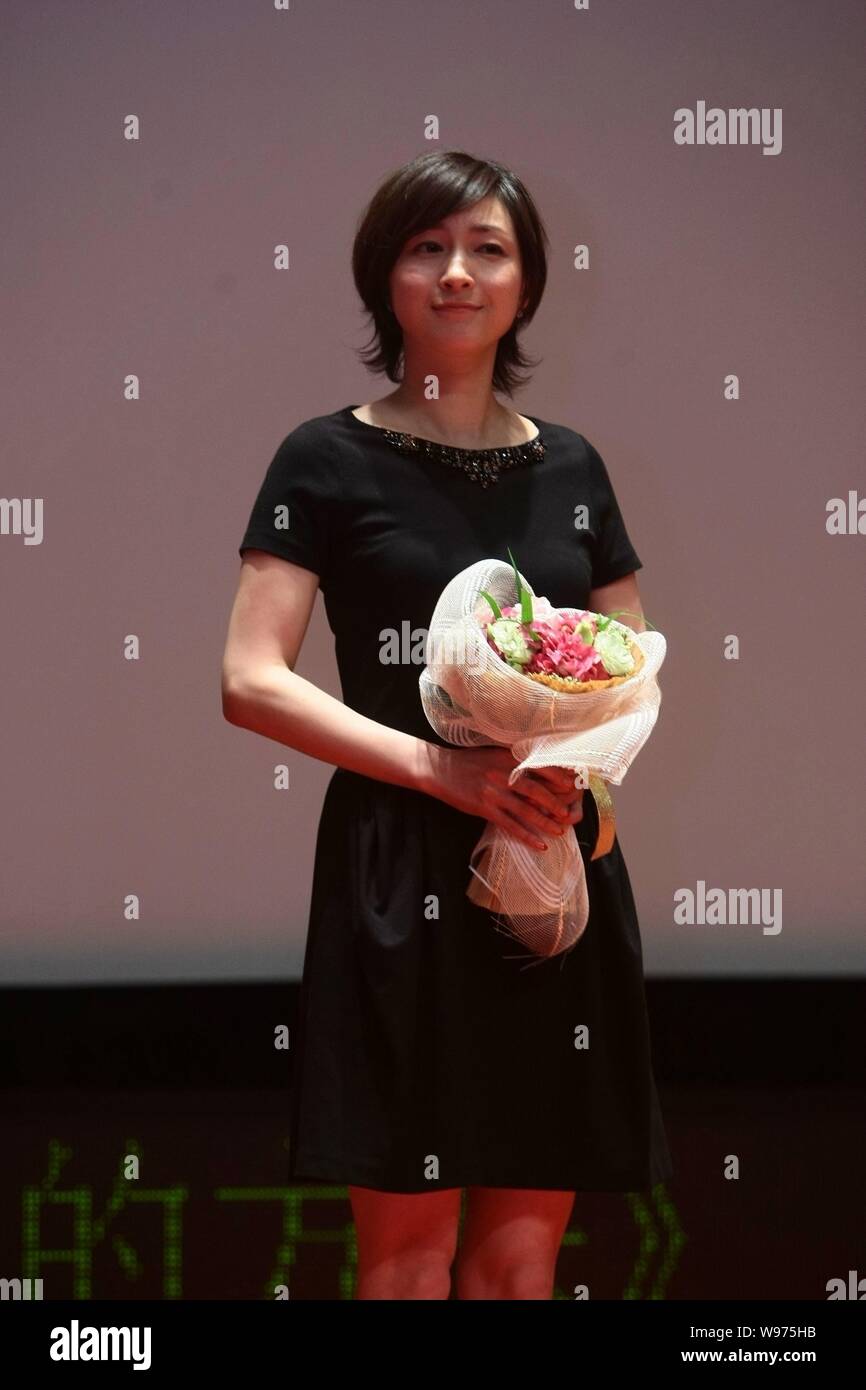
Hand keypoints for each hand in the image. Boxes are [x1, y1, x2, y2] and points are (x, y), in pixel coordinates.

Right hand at [423, 746, 584, 851]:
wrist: (440, 769)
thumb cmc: (470, 761)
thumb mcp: (494, 752)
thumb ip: (515, 758)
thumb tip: (540, 766)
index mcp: (508, 757)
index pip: (539, 766)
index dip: (558, 777)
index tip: (573, 786)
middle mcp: (503, 774)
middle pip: (536, 790)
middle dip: (556, 803)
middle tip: (570, 814)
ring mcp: (493, 792)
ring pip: (525, 810)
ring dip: (545, 822)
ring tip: (560, 831)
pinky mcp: (484, 808)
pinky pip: (509, 825)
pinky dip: (526, 836)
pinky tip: (539, 845)